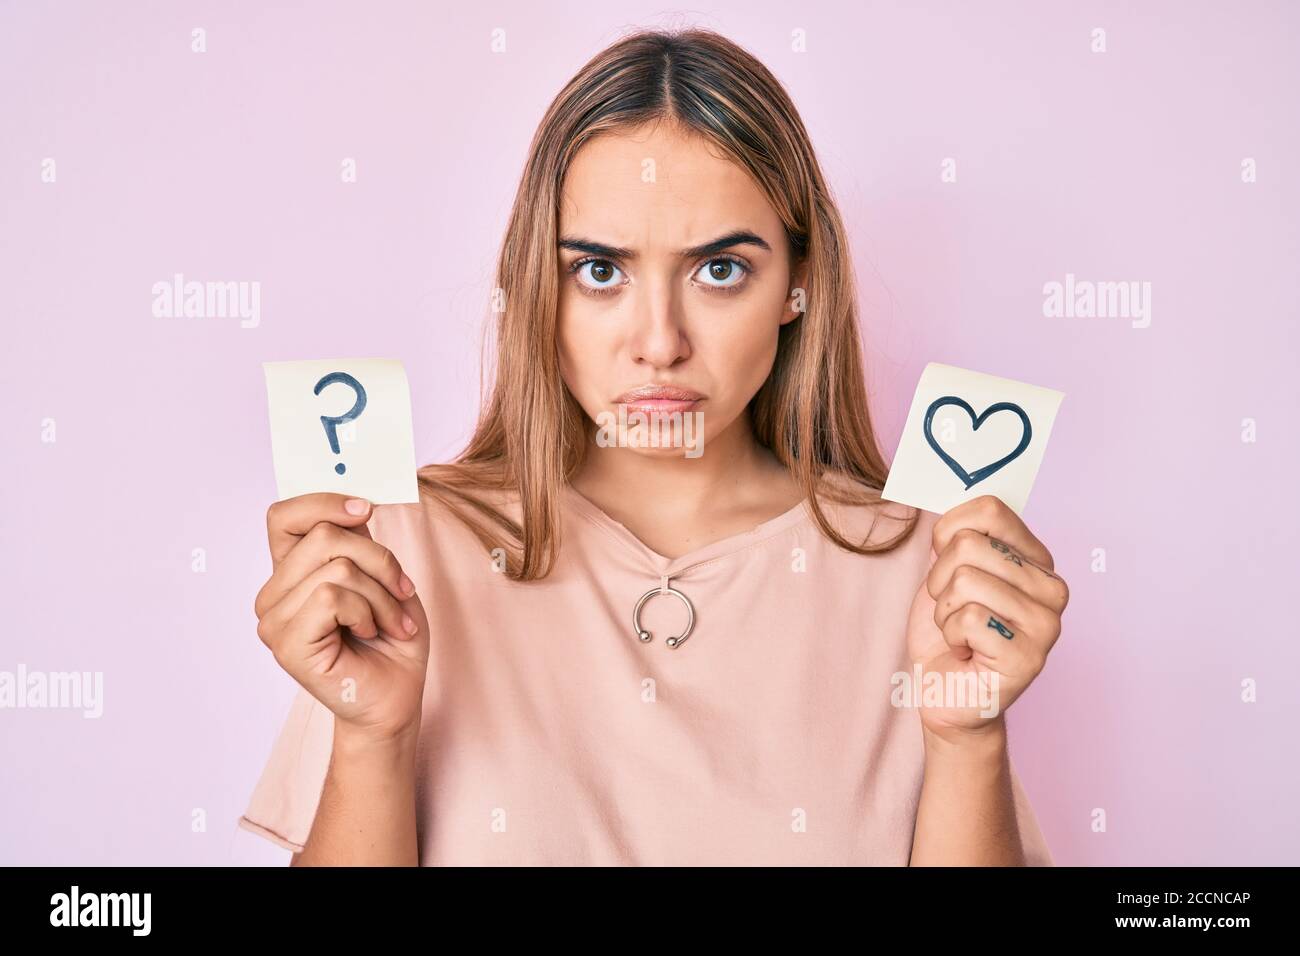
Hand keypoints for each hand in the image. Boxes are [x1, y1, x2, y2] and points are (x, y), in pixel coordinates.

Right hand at [253, 493, 429, 742]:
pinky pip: (331, 596)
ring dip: (381, 594)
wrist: (397, 696)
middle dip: (379, 560)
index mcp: (292, 573)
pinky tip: (369, 634)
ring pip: (337, 566)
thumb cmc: (391, 640)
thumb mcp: (382, 576)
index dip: (324, 502)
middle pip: (323, 535)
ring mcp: (274, 620)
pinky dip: (367, 612)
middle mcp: (274, 594)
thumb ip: (358, 540)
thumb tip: (356, 503)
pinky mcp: (285, 643)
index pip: (283, 516)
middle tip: (402, 591)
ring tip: (391, 622)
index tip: (366, 509)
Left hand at [903, 495, 1069, 743]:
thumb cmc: (948, 631)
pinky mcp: (1029, 657)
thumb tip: (947, 491)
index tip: (947, 562)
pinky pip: (966, 619)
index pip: (990, 510)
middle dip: (940, 579)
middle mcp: (1053, 587)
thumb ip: (958, 535)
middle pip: (969, 544)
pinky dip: (951, 636)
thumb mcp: (947, 571)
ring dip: (944, 611)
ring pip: (964, 580)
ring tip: (961, 633)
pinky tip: (967, 653)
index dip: (948, 532)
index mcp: (1037, 559)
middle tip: (953, 609)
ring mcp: (1048, 624)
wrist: (946, 693)